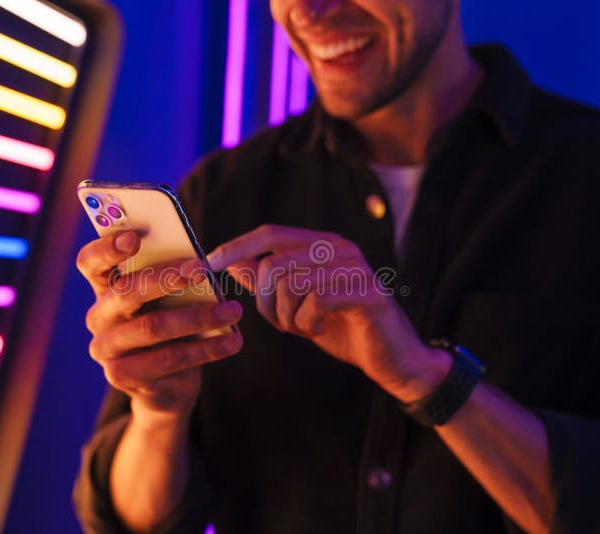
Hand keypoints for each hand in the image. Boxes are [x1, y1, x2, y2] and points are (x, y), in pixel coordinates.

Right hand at [77, 231, 243, 418]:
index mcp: (104, 288)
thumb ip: (173, 277)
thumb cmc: (171, 326)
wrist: (166, 384)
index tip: (135, 236)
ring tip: (233, 310)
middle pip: (126, 292)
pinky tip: (232, 341)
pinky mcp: (122, 376)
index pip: (91, 262)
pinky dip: (206, 349)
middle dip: (167, 277)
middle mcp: (98, 317)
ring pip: (152, 326)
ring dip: (198, 317)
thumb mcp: (170, 299)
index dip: (107, 248)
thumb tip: (199, 262)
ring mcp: (106, 349)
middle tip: (203, 268)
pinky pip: (168, 359)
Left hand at [207, 224, 448, 401]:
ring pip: (290, 283)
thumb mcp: (297, 306)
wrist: (391, 359)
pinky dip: (306, 323)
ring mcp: (355, 266)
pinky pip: (314, 301)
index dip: (237, 247)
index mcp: (321, 244)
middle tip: (280, 323)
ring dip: (286, 316)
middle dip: (265, 302)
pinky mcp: (366, 291)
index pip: (270, 234)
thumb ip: (270, 282)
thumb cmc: (343, 329)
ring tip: (301, 327)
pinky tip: (317, 330)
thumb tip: (235, 263)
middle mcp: (339, 247)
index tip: (207, 264)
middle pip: (274, 264)